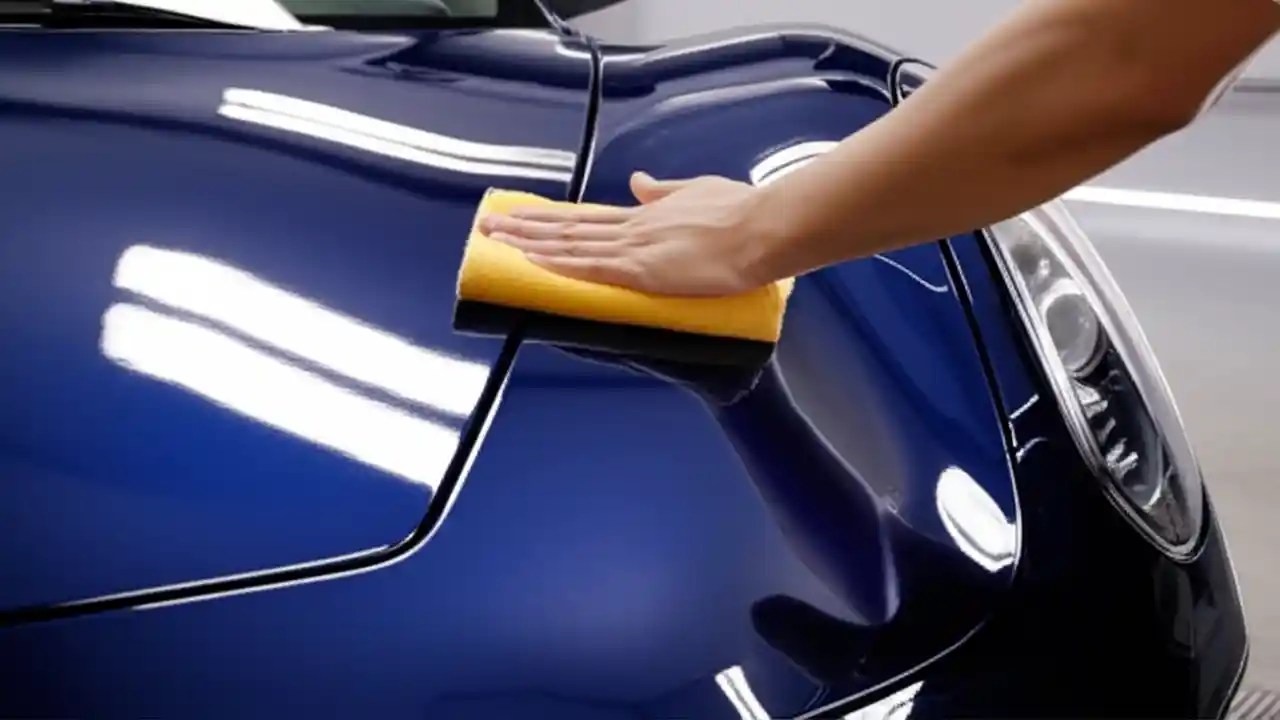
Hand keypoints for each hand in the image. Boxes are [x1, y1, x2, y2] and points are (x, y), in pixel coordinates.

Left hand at [478, 172, 776, 295]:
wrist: (762, 230)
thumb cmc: (742, 213)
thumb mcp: (697, 191)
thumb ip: (664, 191)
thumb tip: (638, 182)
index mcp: (645, 214)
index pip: (586, 217)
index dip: (550, 219)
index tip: (522, 218)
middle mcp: (632, 228)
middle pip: (566, 227)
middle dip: (524, 228)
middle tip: (488, 227)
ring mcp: (635, 248)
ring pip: (569, 245)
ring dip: (528, 244)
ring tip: (495, 241)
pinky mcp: (643, 270)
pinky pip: (591, 267)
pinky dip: (558, 264)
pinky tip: (532, 262)